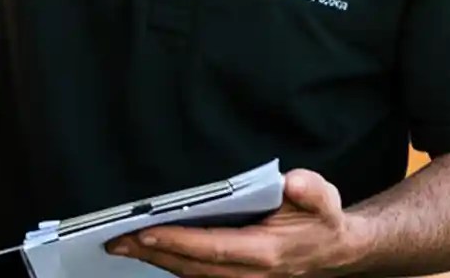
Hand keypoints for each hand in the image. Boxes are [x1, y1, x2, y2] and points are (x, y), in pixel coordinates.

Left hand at [104, 170, 368, 276]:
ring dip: (154, 260)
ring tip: (120, 245)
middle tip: (115, 239)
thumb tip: (295, 181)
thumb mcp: (324, 199)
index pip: (213, 247)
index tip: (145, 230)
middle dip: (152, 252)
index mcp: (267, 252)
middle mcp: (250, 273)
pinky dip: (170, 264)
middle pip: (192, 266)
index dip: (177, 241)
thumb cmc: (321, 220)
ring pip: (190, 275)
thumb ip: (312, 191)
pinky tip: (147, 251)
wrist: (334, 250)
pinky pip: (196, 275)